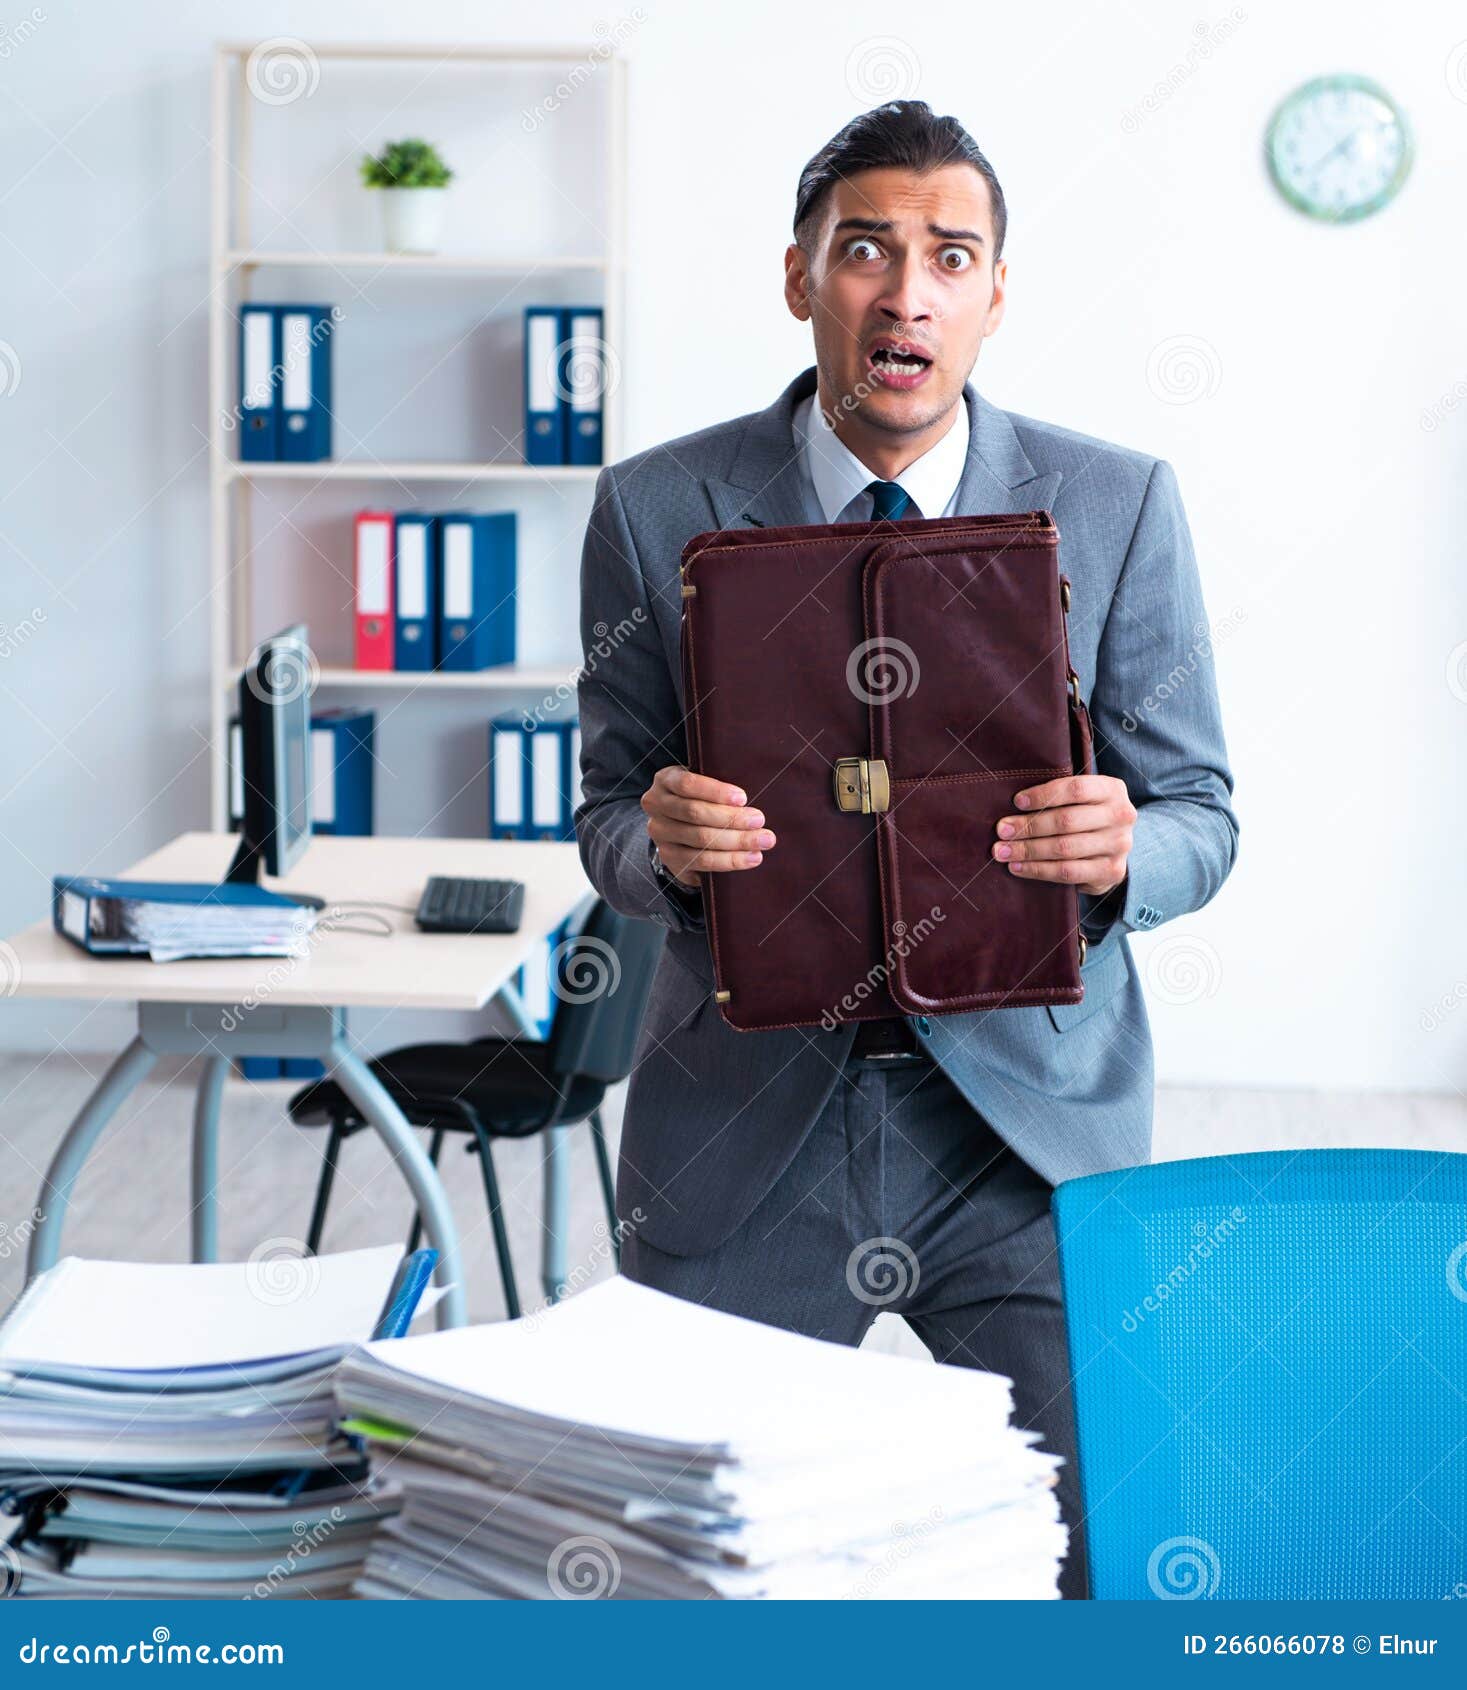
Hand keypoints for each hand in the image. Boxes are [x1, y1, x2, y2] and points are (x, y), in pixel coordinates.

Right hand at [642, 766, 774, 888]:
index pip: (687, 784)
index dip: (715, 791)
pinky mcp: (669, 858)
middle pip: (695, 813)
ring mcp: (660, 834)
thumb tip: (749, 799)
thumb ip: (720, 784)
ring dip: (736, 841)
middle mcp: (657, 807)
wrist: (680, 823)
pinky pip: (701, 861)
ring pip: (700, 840)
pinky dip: (729, 860)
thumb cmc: (702, 796)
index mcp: (665, 781)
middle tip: (760, 821)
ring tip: (763, 840)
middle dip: (732, 818)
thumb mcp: (704, 783)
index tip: (743, 798)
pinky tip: (751, 858)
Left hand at [990, 774, 1133, 896]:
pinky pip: (1068, 872)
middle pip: (1066, 821)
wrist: (1114, 847)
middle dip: (1029, 826)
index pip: (1076, 789)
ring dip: (1028, 850)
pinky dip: (1038, 870)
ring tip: (1003, 851)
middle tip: (1002, 831)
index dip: (1043, 795)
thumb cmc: (1087, 815)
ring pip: (1064, 848)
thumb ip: (1057, 796)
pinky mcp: (1112, 871)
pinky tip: (1018, 867)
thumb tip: (1014, 804)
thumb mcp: (1081, 798)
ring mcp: (1120, 845)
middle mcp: (1121, 815)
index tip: (1017, 802)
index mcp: (1112, 789)